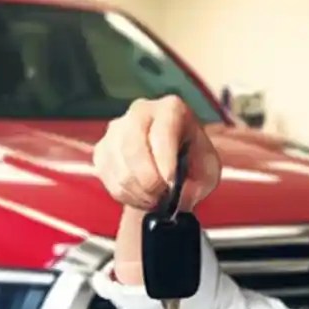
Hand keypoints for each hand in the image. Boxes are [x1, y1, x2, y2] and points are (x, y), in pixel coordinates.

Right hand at [93, 96, 221, 213]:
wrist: (168, 165)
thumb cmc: (191, 162)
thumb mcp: (206, 171)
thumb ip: (198, 183)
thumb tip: (180, 196)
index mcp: (171, 109)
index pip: (162, 132)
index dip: (165, 161)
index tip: (170, 184)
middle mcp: (140, 112)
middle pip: (133, 148)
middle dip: (148, 181)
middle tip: (161, 198)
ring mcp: (116, 130)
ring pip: (120, 168)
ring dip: (138, 193)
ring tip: (154, 199)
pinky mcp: (102, 150)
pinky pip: (109, 179)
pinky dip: (125, 195)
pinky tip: (140, 196)